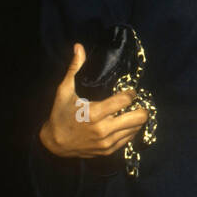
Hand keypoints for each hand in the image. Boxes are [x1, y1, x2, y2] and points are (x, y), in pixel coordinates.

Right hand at [38, 43, 148, 158]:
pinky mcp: (109, 150)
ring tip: (133, 112)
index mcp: (94, 113)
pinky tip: (126, 123)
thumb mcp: (64, 91)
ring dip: (137, 119)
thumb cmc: (60, 114)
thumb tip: (79, 47)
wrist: (55, 144)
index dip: (131, 94)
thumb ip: (75, 69)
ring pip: (136, 129)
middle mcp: (104, 129)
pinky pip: (129, 139)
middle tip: (137, 103)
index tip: (130, 91)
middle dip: (141, 108)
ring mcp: (107, 142)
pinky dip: (130, 130)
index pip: (125, 101)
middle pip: (138, 117)